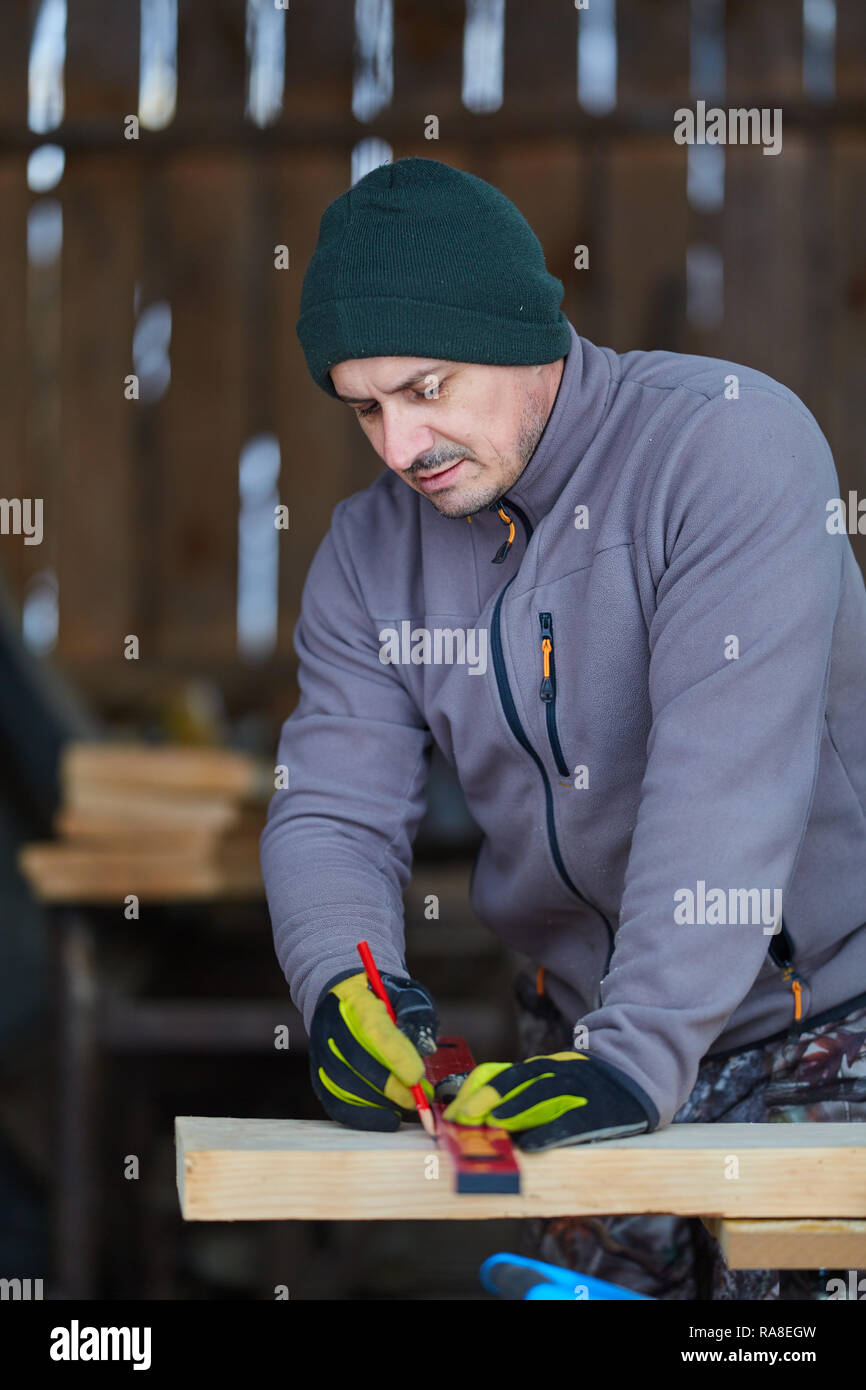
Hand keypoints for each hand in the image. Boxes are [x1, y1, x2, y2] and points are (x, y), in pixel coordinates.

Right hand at [309, 969, 437, 1130]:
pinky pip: (335, 1102)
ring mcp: (321, 1050)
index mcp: (356, 1000)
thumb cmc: (383, 998)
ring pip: (345, 1084)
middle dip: (391, 1086)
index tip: (416, 1076)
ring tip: (408, 1105)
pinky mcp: (319, 1072)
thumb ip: (418, 1015)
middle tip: (420, 1099)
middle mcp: (332, 1025)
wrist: (345, 996)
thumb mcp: (406, 994)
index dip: (395, 1055)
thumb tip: (425, 1049)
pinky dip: (363, 1116)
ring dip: (380, 1102)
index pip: (374, 1029)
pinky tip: (388, 1118)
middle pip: (357, 1061)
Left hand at [442, 1051, 651, 1150]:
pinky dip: (549, 1133)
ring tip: (492, 1123)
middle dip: (487, 1097)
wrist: (635, 1076)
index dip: (475, 1090)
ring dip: (514, 1107)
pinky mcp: (596, 1111)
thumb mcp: (549, 1084)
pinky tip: (530, 1145)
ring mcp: (576, 1089)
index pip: (499, 1073)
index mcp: (538, 1069)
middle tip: (462, 1117)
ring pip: (541, 1093)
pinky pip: (570, 1122)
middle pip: (516, 1080)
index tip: (452, 1113)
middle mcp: (554, 1074)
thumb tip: (477, 1122)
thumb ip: (518, 1098)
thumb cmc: (581, 1089)